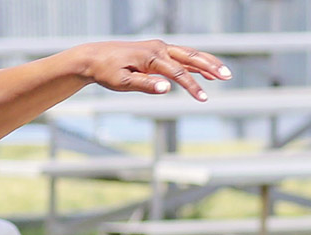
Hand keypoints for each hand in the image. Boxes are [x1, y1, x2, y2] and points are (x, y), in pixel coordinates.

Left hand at [75, 39, 230, 101]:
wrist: (93, 57)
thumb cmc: (105, 71)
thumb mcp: (121, 82)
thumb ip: (145, 85)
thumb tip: (167, 89)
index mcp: (152, 56)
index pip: (178, 72)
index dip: (192, 86)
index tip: (203, 99)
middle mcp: (159, 48)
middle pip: (191, 57)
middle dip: (210, 67)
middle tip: (227, 77)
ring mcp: (158, 48)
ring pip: (189, 54)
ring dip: (207, 63)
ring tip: (223, 74)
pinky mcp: (156, 51)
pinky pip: (180, 56)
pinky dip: (194, 63)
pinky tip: (204, 71)